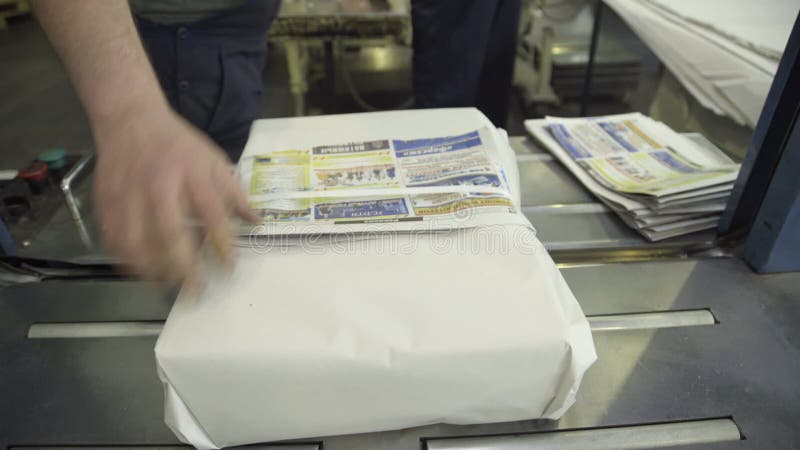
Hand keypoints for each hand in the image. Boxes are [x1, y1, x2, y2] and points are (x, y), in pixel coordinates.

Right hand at [92, 103, 256, 281]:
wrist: (131, 120)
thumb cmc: (178, 145)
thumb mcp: (214, 160)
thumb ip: (234, 193)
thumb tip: (257, 223)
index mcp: (192, 173)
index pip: (211, 214)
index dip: (222, 244)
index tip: (229, 267)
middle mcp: (159, 186)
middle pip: (169, 232)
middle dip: (183, 266)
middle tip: (196, 289)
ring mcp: (128, 195)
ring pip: (136, 241)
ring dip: (152, 269)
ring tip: (170, 284)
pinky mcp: (106, 202)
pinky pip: (113, 240)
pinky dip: (127, 260)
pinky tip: (143, 271)